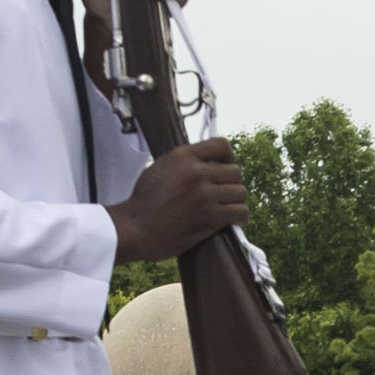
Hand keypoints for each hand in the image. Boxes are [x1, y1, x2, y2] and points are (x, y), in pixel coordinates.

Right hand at [108, 136, 246, 261]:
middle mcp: (197, 172)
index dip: (228, 157)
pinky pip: (240, 212)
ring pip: (240, 193)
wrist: (134, 228)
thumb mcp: (159, 167)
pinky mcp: (210, 217)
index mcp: (183, 156)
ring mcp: (205, 195)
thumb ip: (183, 162)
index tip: (226, 168)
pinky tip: (234, 220)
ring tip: (229, 209)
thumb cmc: (143, 201)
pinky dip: (240, 217)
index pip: (221, 145)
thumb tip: (207, 162)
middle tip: (224, 194)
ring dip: (236, 202)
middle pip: (235, 172)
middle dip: (231, 183)